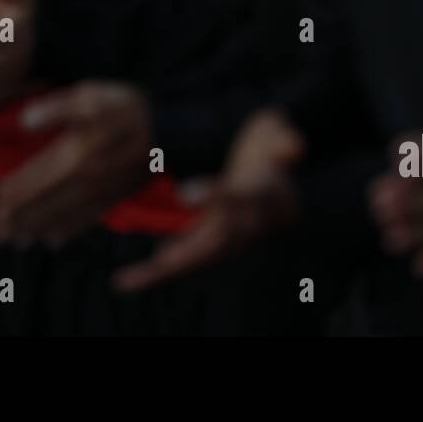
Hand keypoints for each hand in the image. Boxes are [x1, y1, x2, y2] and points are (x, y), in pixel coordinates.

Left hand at [0, 81, 151, 246]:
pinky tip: (54, 241)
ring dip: (37, 229)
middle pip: (44, 202)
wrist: (172, 127)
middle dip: (19, 218)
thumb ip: (56, 108)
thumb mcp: (91, 94)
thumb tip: (24, 122)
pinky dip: (68, 232)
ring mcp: (102, 191)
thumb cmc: (128, 105)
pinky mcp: (117, 197)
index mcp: (75, 152)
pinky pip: (87, 220)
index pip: (36, 177)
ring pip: (63, 216)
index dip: (13, 192)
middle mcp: (86, 178)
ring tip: (17, 241)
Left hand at [113, 108, 304, 291]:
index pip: (235, 201)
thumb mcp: (278, 140)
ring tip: (130, 281)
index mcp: (258, 198)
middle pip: (216, 243)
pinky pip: (184, 260)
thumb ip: (284, 143)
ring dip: (166, 270)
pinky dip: (158, 272)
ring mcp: (226, 235)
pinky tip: (127, 281)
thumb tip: (295, 146)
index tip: (184, 196)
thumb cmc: (273, 155)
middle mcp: (242, 224)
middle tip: (160, 260)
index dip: (211, 198)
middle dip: (188, 251)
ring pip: (197, 258)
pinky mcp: (210, 241)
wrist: (278, 186)